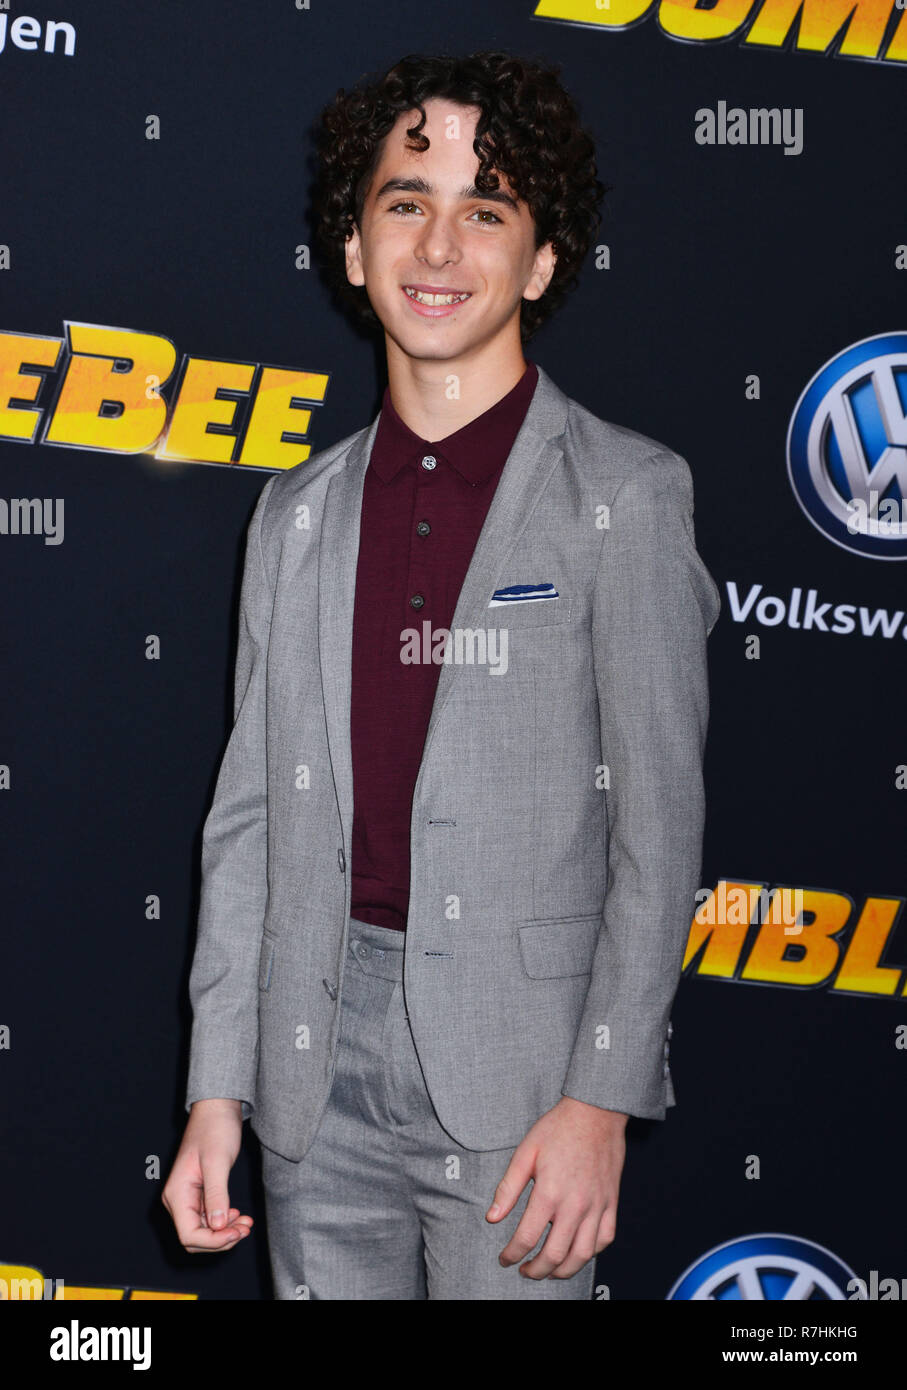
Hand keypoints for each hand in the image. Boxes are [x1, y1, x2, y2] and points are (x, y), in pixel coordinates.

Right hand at [161, 1098, 253, 1252]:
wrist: (217, 1109)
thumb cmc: (215, 1128)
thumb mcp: (218, 1161)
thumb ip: (216, 1194)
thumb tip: (217, 1226)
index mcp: (177, 1193)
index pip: (189, 1235)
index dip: (213, 1241)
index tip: (237, 1232)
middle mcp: (178, 1199)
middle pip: (195, 1237)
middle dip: (221, 1239)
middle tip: (246, 1227)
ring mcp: (188, 1197)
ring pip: (203, 1230)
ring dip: (224, 1232)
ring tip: (245, 1222)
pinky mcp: (199, 1193)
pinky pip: (208, 1218)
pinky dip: (224, 1221)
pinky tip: (238, 1215)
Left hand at [486, 1095, 626, 1278]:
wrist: (595, 1112)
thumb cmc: (559, 1128)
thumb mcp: (525, 1153)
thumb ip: (508, 1188)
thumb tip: (492, 1217)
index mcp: (549, 1192)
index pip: (526, 1237)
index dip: (512, 1254)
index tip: (505, 1259)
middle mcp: (575, 1204)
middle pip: (555, 1254)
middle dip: (536, 1271)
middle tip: (525, 1271)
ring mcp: (596, 1206)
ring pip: (582, 1254)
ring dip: (564, 1270)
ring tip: (550, 1270)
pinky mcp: (611, 1202)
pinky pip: (604, 1239)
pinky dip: (591, 1253)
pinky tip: (578, 1252)